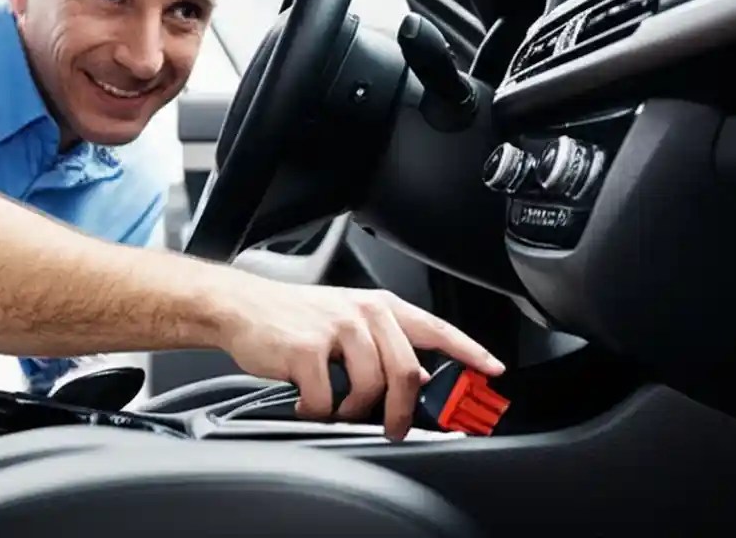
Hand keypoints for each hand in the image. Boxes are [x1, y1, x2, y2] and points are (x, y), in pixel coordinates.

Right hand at [216, 281, 505, 440]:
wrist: (242, 307)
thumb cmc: (296, 317)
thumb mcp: (349, 322)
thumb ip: (387, 345)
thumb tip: (419, 378)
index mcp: (380, 306)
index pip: (437, 329)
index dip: (469, 351)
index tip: (493, 369)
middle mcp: (364, 313)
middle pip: (405, 372)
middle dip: (402, 411)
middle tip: (393, 428)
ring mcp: (336, 329)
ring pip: (368, 389)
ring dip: (352, 410)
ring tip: (334, 407)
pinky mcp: (306, 349)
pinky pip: (326, 401)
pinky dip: (317, 412)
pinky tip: (306, 401)